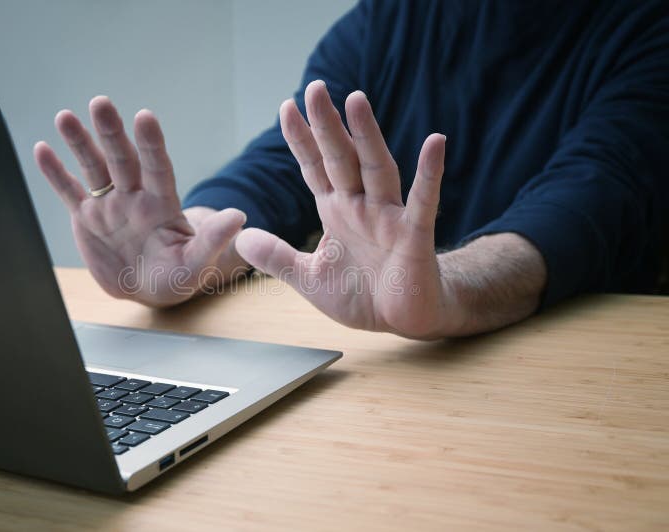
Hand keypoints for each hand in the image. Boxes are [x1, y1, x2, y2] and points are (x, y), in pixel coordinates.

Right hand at [34, 96, 247, 306]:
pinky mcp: (87, 218)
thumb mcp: (197, 263)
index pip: (157, 168)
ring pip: (93, 168)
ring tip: (65, 117)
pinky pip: (69, 191)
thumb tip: (240, 217)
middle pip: (122, 159)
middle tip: (101, 104)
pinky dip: (55, 173)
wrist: (147, 289)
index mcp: (162, 204)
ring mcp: (109, 204)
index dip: (151, 144)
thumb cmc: (177, 276)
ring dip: (79, 143)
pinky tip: (42, 150)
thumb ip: (213, 240)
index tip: (145, 117)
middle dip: (111, 132)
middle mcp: (134, 196)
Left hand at [235, 81, 461, 338]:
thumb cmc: (362, 295)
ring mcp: (389, 218)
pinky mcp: (415, 236)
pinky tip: (435, 143)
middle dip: (327, 125)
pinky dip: (430, 174)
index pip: (315, 168)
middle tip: (314, 86)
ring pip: (376, 169)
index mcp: (337, 211)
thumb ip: (278, 257)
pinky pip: (422, 201)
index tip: (286, 106)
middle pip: (341, 158)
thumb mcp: (309, 278)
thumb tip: (242, 238)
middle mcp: (361, 206)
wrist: (403, 320)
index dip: (301, 139)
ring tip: (356, 100)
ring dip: (366, 136)